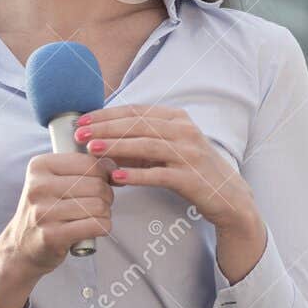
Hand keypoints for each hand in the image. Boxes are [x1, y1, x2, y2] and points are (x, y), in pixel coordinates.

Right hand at [0, 151, 116, 275]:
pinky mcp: (52, 236)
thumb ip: (83, 170)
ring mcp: (43, 212)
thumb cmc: (46, 210)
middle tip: (98, 204)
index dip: (104, 174)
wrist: (22, 246)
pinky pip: (96, 225)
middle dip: (106, 196)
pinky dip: (103, 227)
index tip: (101, 184)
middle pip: (96, 185)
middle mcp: (38, 187)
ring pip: (99, 206)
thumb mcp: (54, 182)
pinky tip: (93, 228)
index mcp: (39, 166)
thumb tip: (115, 168)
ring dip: (105, 213)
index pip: (88, 163)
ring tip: (94, 217)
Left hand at [73, 104, 258, 233]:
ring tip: (91, 149)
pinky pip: (158, 175)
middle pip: (137, 125)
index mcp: (176, 118)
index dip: (106, 114)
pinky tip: (115, 177)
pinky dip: (136, 175)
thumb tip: (99, 141)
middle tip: (79, 133)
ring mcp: (189, 153)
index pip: (135, 111)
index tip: (82, 120)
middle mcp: (184, 131)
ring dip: (116, 146)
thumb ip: (137, 144)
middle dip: (105, 127)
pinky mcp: (191, 178)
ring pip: (146, 146)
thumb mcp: (166, 149)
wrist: (228, 196)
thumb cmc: (191, 170)